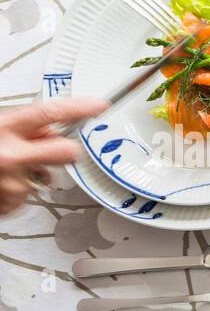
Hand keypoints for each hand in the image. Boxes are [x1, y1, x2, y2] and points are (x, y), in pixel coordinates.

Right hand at [0, 99, 106, 213]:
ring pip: (43, 178)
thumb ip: (23, 127)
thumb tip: (51, 131)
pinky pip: (26, 197)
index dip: (78, 108)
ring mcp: (11, 181)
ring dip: (28, 176)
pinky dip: (15, 193)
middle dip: (64, 151)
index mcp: (4, 127)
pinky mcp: (10, 204)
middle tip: (52, 152)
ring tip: (2, 171)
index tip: (99, 105)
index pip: (49, 113)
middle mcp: (10, 154)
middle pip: (65, 152)